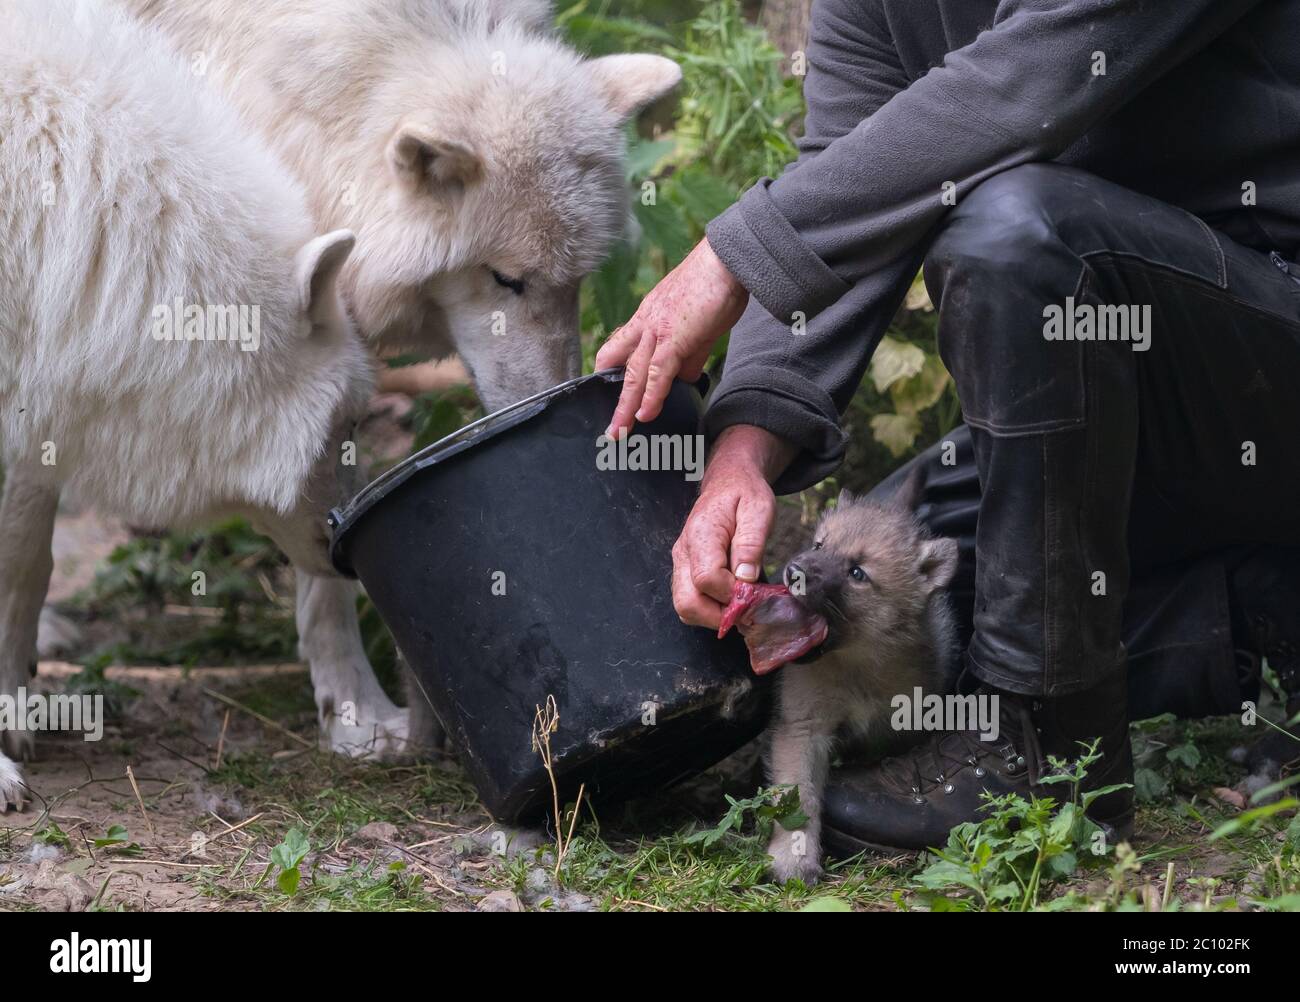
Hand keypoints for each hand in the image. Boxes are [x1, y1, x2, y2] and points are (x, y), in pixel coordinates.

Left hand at [595, 238, 747, 438]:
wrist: (726, 260)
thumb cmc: (717, 286)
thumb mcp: (699, 324)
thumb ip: (690, 352)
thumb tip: (685, 376)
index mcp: (648, 317)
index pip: (621, 347)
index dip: (613, 370)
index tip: (611, 392)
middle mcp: (646, 324)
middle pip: (621, 367)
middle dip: (615, 400)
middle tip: (611, 427)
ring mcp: (656, 330)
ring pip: (634, 375)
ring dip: (626, 407)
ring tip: (619, 432)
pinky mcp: (674, 337)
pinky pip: (658, 372)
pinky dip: (651, 396)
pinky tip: (644, 415)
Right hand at [671, 426, 792, 628]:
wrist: (728, 481)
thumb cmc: (744, 493)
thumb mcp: (759, 510)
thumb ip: (751, 544)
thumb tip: (745, 579)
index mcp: (701, 535)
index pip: (707, 579)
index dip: (732, 593)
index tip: (753, 590)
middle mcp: (684, 552)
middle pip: (687, 603)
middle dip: (719, 616)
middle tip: (746, 608)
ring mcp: (681, 563)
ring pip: (685, 608)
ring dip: (714, 615)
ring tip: (740, 603)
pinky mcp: (685, 571)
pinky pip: (690, 601)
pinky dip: (710, 609)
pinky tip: (731, 599)